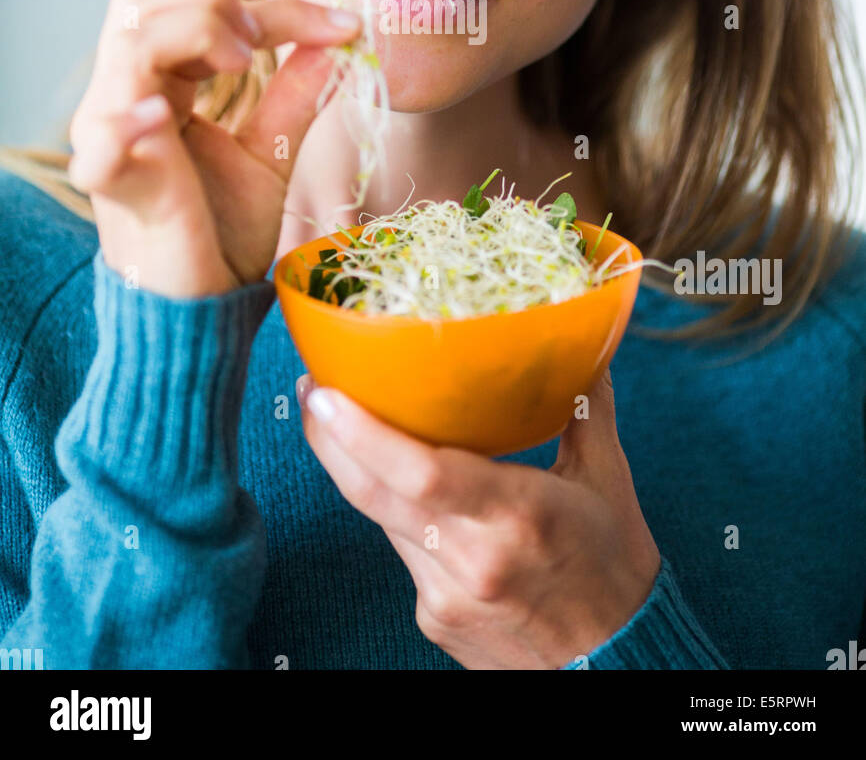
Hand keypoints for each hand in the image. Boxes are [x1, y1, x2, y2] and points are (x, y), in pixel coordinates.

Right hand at [68, 0, 360, 295]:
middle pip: (138, 2)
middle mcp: (124, 99)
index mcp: (158, 85)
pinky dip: (130, 117)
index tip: (344, 25)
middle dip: (209, 1)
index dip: (274, 7)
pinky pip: (102, 137)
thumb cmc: (223, 230)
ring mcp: (109, 135)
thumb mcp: (271, 150)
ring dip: (192, 33)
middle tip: (261, 40)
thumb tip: (341, 36)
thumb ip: (297, 93)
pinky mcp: (111, 182)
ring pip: (126, 43)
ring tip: (240, 62)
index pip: (195, 10)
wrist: (205, 306)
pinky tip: (164, 116)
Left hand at [296, 366, 660, 668]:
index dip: (362, 433)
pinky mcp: (433, 618)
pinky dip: (397, 511)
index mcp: (517, 515)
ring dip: (357, 470)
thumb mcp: (607, 478)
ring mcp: (446, 596)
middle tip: (314, 386)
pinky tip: (403, 486)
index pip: (421, 474)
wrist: (619, 664)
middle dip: (330, 438)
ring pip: (381, 519)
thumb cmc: (615, 567)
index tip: (326, 392)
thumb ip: (586, 405)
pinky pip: (402, 550)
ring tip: (342, 421)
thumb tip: (586, 340)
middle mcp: (473, 560)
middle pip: (375, 493)